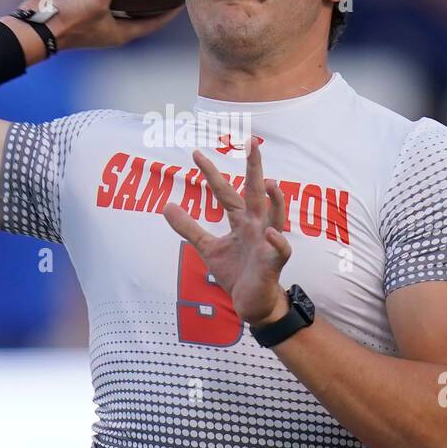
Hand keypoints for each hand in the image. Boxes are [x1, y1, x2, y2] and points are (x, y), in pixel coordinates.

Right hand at [16, 0, 182, 50]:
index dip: (170, 11)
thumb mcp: (93, 0)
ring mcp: (96, 20)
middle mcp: (111, 29)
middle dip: (154, 0)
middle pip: (140, 14)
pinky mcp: (82, 10)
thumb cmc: (67, 21)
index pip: (155, 23)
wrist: (35, 29)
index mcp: (120, 33)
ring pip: (121, 5)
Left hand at [162, 137, 291, 327]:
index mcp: (240, 220)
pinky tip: (271, 232)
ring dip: (276, 200)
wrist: (251, 303)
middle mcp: (256, 225)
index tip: (195, 154)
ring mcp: (268, 242)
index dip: (211, 173)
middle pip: (255, 192)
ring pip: (276, 216)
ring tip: (271, 184)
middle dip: (255, 168)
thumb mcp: (207, 248)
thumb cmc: (235, 272)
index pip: (225, 191)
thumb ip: (189, 227)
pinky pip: (280, 248)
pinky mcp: (274, 262)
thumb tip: (166, 206)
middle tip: (251, 144)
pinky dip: (277, 240)